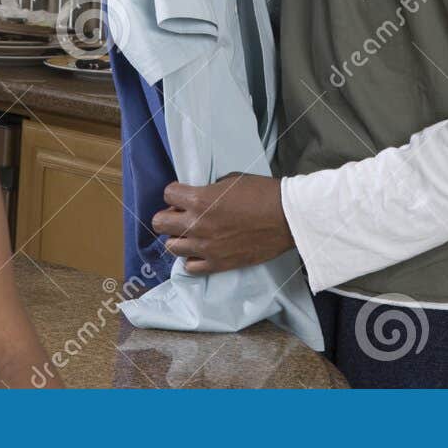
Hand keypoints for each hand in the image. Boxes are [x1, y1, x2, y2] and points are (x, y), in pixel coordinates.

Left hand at [151, 173, 292, 273]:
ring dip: (178, 237)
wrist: (286, 218)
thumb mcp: (230, 180)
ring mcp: (206, 247)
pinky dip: (192, 258)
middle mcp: (197, 224)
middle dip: (168, 215)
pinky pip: (190, 267)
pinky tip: (201, 250)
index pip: (167, 194)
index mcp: (199, 199)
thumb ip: (208, 189)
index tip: (183, 194)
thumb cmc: (262, 193)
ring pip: (171, 247)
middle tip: (181, 214)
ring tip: (191, 233)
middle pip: (160, 223)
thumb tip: (197, 196)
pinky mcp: (218, 264)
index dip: (175, 192)